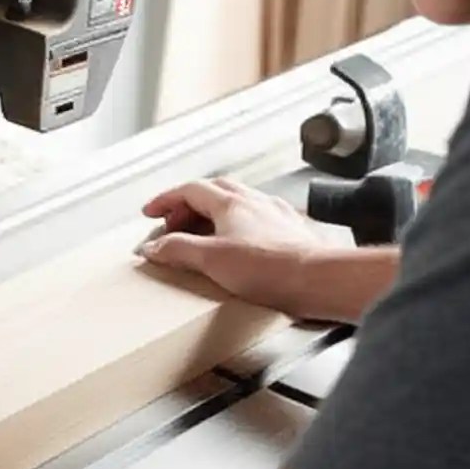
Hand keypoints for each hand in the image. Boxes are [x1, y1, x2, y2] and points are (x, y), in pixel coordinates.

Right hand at [138, 179, 340, 316]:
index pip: (190, 190)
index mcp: (231, 203)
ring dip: (213, 214)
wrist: (318, 278)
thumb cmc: (272, 268)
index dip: (166, 199)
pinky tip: (239, 244)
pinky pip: (257, 220)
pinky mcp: (290, 232)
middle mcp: (254, 202)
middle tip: (173, 225)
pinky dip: (238, 226)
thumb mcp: (211, 259)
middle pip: (213, 191)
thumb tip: (154, 246)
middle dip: (188, 205)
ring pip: (237, 203)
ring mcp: (274, 214)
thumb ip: (178, 249)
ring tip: (202, 235)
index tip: (152, 212)